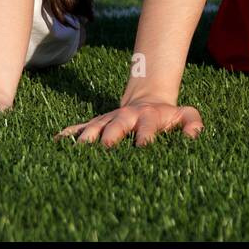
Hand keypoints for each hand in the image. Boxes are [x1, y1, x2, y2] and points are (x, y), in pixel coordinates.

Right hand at [55, 101, 203, 146]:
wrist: (148, 99)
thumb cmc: (168, 115)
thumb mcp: (186, 115)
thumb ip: (192, 124)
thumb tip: (193, 136)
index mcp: (148, 117)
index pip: (147, 127)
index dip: (145, 135)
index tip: (142, 146)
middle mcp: (125, 117)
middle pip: (117, 124)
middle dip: (111, 135)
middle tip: (105, 147)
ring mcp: (109, 119)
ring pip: (95, 126)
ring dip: (86, 137)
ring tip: (77, 149)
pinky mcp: (97, 123)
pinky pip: (80, 128)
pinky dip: (68, 134)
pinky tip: (55, 142)